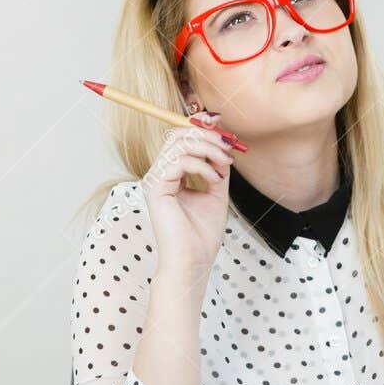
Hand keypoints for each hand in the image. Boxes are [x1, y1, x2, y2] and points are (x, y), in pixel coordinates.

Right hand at [140, 112, 234, 279]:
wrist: (193, 260)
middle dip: (206, 135)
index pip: (181, 139)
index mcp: (172, 175)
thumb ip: (217, 167)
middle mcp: (160, 174)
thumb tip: (224, 143)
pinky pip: (179, 161)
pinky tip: (215, 180)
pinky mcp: (155, 187)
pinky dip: (202, 166)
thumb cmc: (202, 234)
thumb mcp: (216, 192)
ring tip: (225, 163)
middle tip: (228, 145)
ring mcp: (155, 180)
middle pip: (177, 135)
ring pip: (179, 144)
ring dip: (207, 148)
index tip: (221, 125)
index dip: (199, 126)